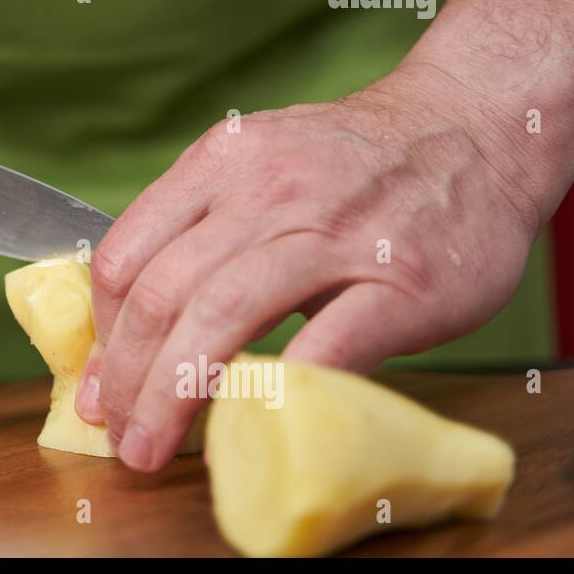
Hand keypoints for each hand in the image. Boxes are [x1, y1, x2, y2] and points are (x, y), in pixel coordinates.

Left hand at [77, 60, 543, 471]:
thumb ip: (200, 227)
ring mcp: (335, 232)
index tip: (100, 386)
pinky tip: (243, 428)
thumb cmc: (354, 162)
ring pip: (224, 317)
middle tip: (121, 434)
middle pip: (165, 294)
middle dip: (127, 380)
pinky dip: (272, 392)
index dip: (103, 334)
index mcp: (220, 161)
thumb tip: (134, 326)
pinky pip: (324, 343)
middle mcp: (267, 189)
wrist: (474, 126)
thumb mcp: (260, 163)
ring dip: (174, 395)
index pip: (127, 254)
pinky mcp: (401, 280)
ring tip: (155, 447)